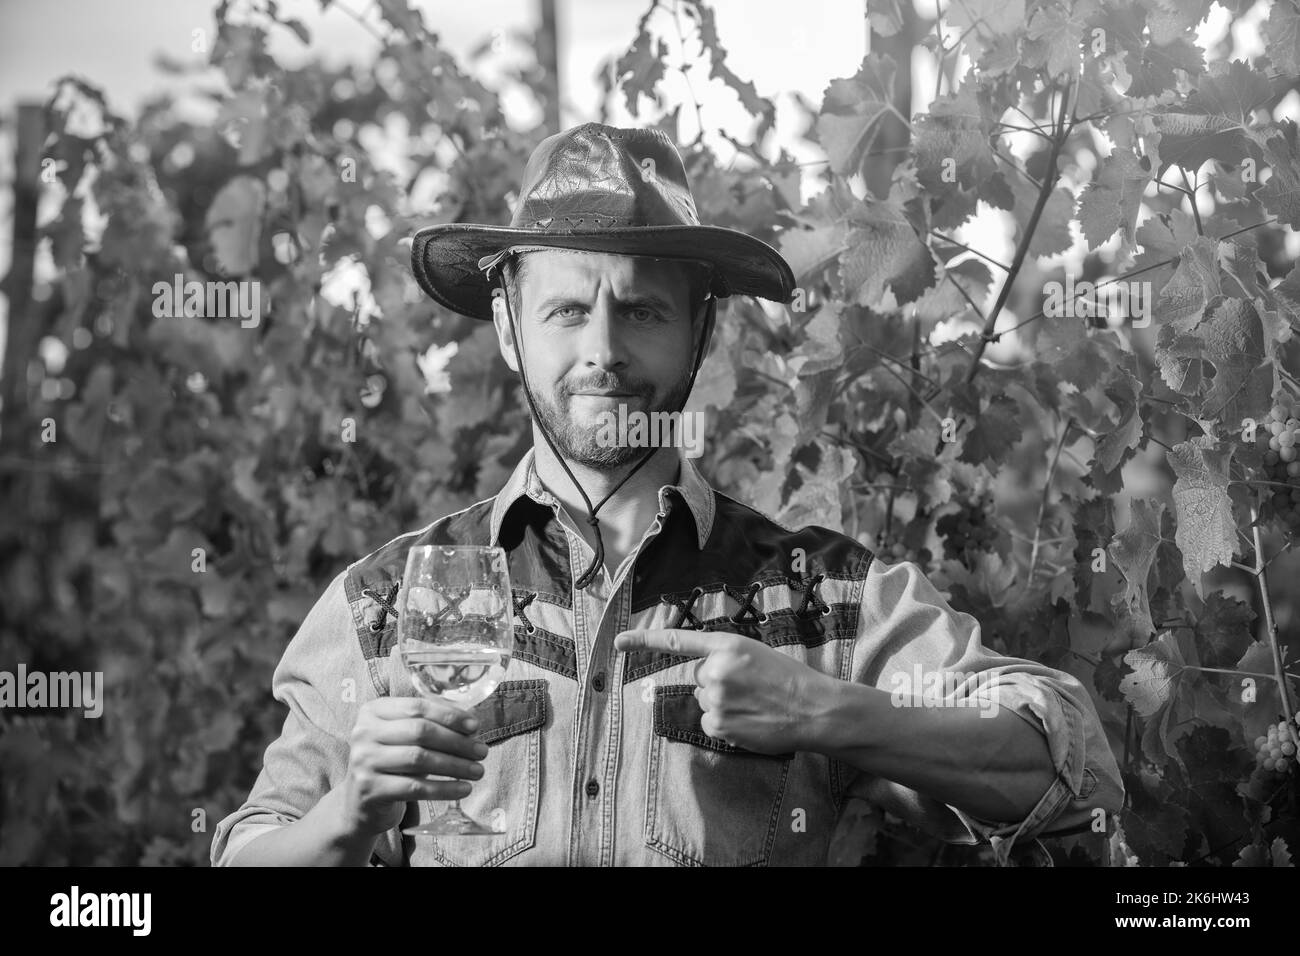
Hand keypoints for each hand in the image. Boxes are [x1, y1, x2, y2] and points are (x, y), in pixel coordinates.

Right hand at [338, 696, 488, 837]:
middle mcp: (364, 732)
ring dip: (455, 765)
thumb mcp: (404, 737)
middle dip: (457, 742)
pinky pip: (415, 788)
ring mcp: (363, 761)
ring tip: (478, 771)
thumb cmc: (391, 763)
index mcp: (373, 710)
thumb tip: (471, 721)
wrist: (361, 802)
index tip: (475, 726)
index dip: (449, 715)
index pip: (417, 706)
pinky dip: (444, 789)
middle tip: (481, 751)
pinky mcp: (370, 789)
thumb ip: (431, 723)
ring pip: (419, 759)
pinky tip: (463, 789)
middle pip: (420, 731)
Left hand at [614, 628, 834, 754]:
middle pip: (699, 677)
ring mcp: (716, 698)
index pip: (677, 640)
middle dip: (717, 682)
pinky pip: (710, 723)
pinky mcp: (719, 725)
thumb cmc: (788, 679)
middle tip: (749, 687)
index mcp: (727, 644)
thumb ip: (724, 658)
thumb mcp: (755, 654)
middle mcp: (716, 669)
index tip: (618, 642)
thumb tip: (702, 678)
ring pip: (705, 700)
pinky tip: (748, 721)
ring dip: (723, 704)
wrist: (813, 709)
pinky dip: (725, 725)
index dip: (643, 641)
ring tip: (753, 704)